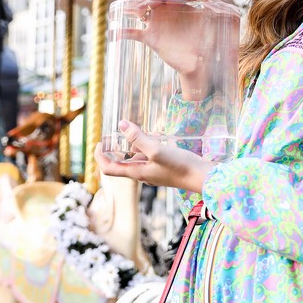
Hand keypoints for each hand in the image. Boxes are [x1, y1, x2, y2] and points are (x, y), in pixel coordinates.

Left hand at [96, 119, 215, 192]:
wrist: (203, 178)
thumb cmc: (180, 166)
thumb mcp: (157, 150)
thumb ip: (139, 138)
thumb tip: (122, 125)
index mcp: (137, 172)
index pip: (109, 168)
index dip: (100, 156)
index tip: (99, 142)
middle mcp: (143, 174)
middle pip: (124, 161)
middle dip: (123, 145)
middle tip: (126, 131)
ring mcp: (155, 172)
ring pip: (139, 157)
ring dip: (140, 144)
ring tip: (150, 132)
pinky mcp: (165, 169)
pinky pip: (152, 157)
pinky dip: (152, 146)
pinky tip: (161, 138)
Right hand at [120, 0, 220, 97]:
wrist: (201, 61)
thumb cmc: (208, 36)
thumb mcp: (213, 14)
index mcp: (178, 1)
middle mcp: (165, 9)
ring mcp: (155, 23)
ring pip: (137, 10)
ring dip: (129, 6)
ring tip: (126, 7)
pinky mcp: (151, 38)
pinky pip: (132, 34)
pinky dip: (121, 32)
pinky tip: (114, 32)